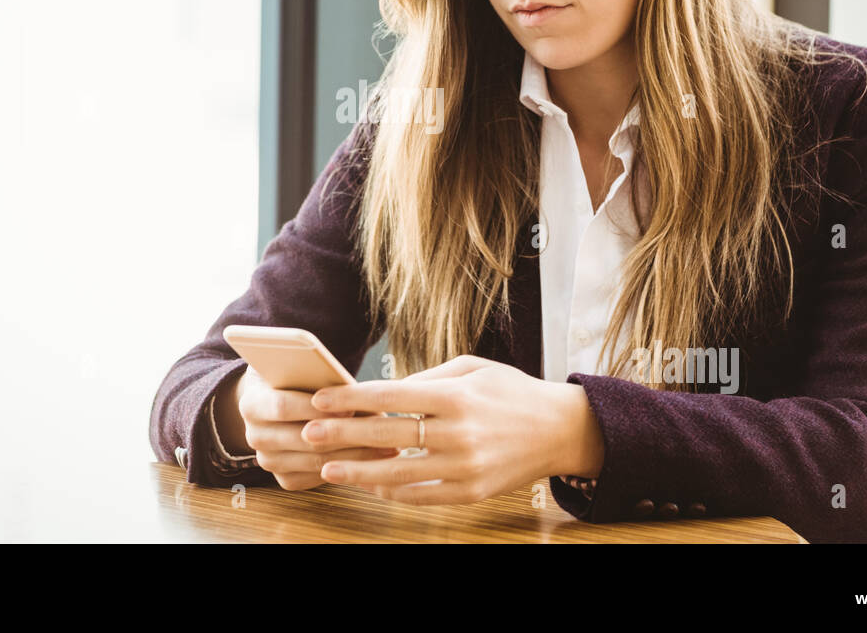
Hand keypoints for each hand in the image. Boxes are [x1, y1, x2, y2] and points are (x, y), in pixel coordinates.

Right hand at [235, 366, 399, 490]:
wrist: (272, 400)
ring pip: (315, 463)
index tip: (348, 407)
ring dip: (355, 456)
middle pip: (303, 439)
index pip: (282, 406)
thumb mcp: (299, 367)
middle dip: (346, 435)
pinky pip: (317, 479)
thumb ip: (318, 377)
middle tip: (384, 432)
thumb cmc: (294, 377)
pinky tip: (375, 463)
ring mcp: (267, 461)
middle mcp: (254, 436)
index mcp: (252, 403)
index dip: (316, 407)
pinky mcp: (283, 478)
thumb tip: (356, 392)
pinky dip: (347, 472)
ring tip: (389, 448)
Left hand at [300, 355, 602, 504]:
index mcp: (455, 395)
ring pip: (400, 473)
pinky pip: (423, 496)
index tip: (321, 400)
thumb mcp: (471, 369)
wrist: (559, 429)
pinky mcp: (472, 492)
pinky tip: (371, 486)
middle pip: (388, 435)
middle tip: (307, 434)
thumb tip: (382, 393)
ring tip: (328, 469)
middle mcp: (458, 432)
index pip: (391, 396)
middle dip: (343, 435)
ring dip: (360, 472)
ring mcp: (465, 466)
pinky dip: (394, 492)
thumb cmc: (510, 391)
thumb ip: (426, 379)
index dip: (352, 399)